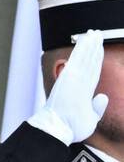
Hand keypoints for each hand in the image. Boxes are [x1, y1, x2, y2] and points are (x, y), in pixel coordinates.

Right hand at [42, 28, 108, 142]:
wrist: (57, 129)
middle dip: (94, 47)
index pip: (91, 71)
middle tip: (96, 34)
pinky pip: (79, 57)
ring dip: (91, 43)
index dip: (95, 59)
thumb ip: (98, 107)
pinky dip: (84, 47)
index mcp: (81, 92)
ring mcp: (74, 78)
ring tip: (95, 31)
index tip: (98, 49)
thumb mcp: (90, 119)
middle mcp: (77, 82)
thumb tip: (103, 96)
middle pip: (89, 60)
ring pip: (86, 56)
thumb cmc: (71, 128)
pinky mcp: (70, 75)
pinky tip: (88, 37)